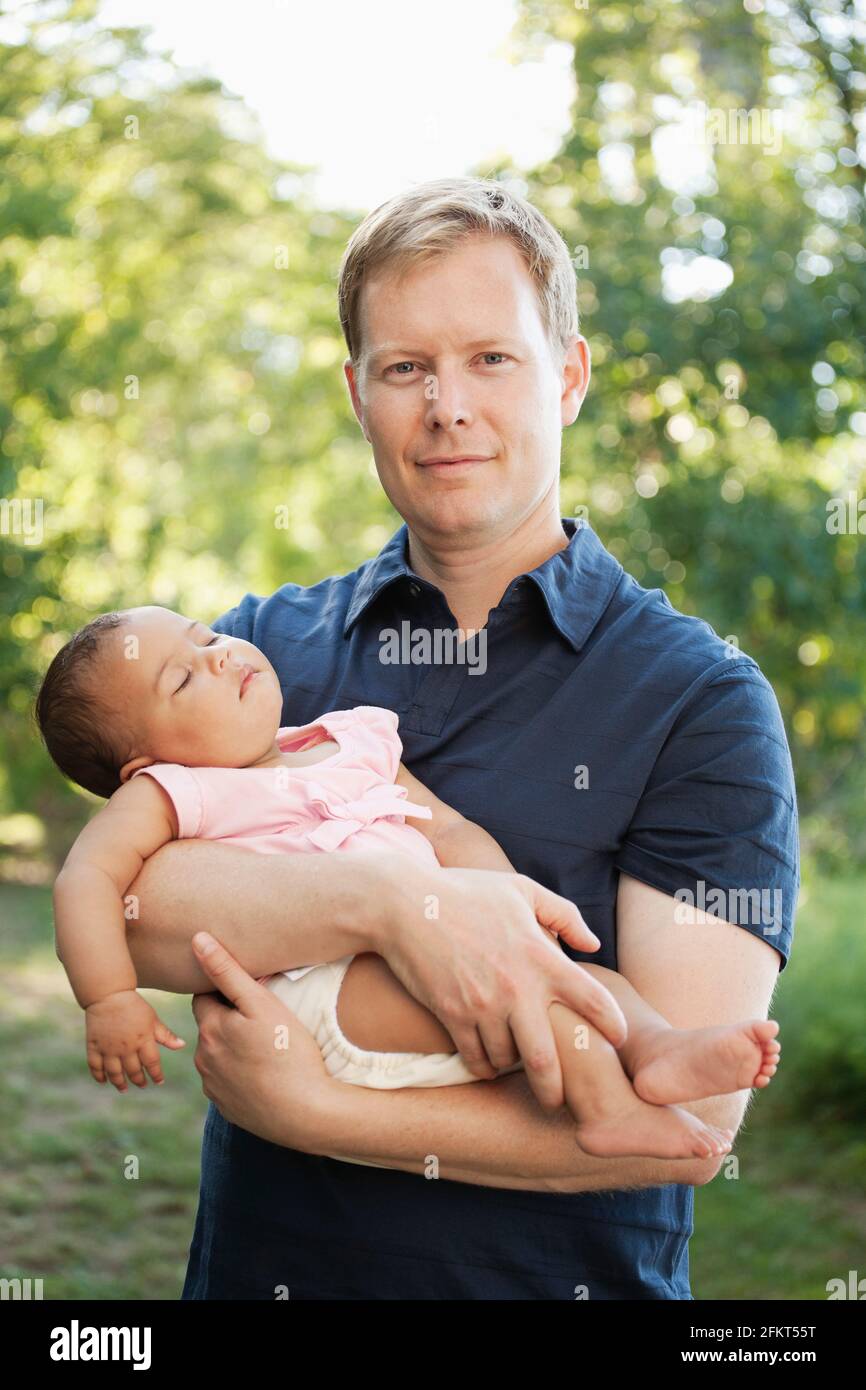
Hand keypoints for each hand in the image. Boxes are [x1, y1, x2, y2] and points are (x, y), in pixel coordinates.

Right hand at [85, 990, 185, 1090]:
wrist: (109, 994)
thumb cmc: (134, 1006)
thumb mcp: (153, 1019)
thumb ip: (166, 1035)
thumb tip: (182, 1046)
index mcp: (143, 1040)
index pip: (152, 1064)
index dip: (156, 1075)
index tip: (159, 1081)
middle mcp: (126, 1048)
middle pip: (133, 1071)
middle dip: (139, 1080)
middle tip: (142, 1085)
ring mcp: (109, 1048)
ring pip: (114, 1073)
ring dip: (119, 1083)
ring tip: (124, 1088)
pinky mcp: (94, 1046)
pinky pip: (95, 1066)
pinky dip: (98, 1076)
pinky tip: (103, 1081)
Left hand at [188, 931, 333, 1148]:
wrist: (307, 1112)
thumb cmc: (289, 1051)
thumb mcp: (262, 1003)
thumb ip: (227, 971)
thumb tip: (197, 939)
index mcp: (210, 1029)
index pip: (204, 997)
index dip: (225, 990)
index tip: (249, 992)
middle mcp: (204, 1059)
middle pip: (211, 1027)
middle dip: (229, 1019)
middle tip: (264, 1019)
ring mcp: (214, 1087)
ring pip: (217, 1056)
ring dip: (233, 1048)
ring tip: (266, 1047)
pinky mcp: (228, 1108)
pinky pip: (228, 1082)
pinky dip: (240, 1075)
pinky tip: (266, 1074)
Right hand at [379, 864, 627, 1112]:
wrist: (406, 905)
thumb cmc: (467, 892)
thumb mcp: (521, 889)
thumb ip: (564, 914)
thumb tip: (593, 945)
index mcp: (542, 956)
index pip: (595, 1001)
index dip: (614, 1026)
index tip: (618, 1041)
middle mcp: (517, 988)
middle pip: (547, 1061)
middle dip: (556, 1090)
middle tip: (559, 1098)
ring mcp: (483, 1006)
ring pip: (508, 1061)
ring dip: (514, 1067)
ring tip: (516, 1065)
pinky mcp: (453, 1015)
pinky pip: (475, 1058)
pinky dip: (484, 1066)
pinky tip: (488, 1061)